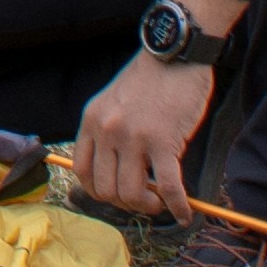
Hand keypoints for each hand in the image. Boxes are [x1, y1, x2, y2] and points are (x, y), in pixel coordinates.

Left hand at [69, 52, 216, 221]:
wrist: (176, 54)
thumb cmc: (150, 78)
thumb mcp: (114, 101)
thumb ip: (109, 132)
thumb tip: (119, 172)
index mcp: (92, 120)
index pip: (81, 171)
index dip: (98, 191)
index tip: (115, 195)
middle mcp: (107, 131)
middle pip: (105, 188)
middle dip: (125, 202)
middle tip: (144, 199)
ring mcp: (133, 137)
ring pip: (132, 193)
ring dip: (147, 206)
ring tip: (160, 202)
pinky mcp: (163, 141)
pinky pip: (168, 186)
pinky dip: (177, 206)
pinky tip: (185, 213)